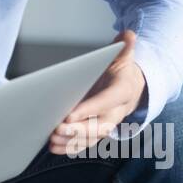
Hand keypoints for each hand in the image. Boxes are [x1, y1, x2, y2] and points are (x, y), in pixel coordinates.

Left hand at [48, 30, 145, 154]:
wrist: (130, 87)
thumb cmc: (121, 71)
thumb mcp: (124, 56)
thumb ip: (124, 47)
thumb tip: (127, 35)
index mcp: (123, 92)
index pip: (107, 102)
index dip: (90, 109)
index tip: (70, 113)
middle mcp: (116, 112)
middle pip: (99, 126)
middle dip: (78, 130)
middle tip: (57, 129)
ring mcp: (107, 124)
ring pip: (91, 138)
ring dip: (71, 142)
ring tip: (52, 140)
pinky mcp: (97, 131)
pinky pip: (85, 143)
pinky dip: (70, 147)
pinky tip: (54, 147)